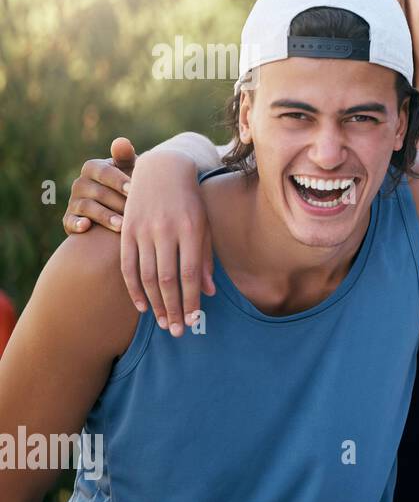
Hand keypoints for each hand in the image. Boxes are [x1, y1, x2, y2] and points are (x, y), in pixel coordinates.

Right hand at [63, 137, 136, 234]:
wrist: (116, 208)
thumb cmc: (126, 184)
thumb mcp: (127, 170)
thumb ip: (125, 157)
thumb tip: (122, 142)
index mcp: (93, 168)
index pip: (104, 172)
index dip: (118, 180)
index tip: (132, 189)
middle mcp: (80, 183)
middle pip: (99, 192)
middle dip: (117, 202)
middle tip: (134, 212)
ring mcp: (73, 201)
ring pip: (88, 207)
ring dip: (105, 216)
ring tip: (122, 226)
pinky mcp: (69, 219)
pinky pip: (70, 221)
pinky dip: (76, 224)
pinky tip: (86, 226)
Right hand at [119, 150, 214, 336]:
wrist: (163, 169)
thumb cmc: (191, 202)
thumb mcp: (205, 226)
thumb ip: (206, 260)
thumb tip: (208, 293)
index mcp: (191, 230)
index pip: (190, 273)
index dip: (191, 300)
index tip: (194, 321)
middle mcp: (166, 231)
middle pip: (167, 279)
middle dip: (173, 308)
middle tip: (177, 332)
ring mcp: (143, 230)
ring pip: (147, 276)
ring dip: (155, 304)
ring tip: (163, 323)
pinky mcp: (127, 230)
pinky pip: (128, 265)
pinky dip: (134, 289)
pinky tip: (142, 307)